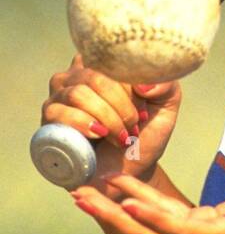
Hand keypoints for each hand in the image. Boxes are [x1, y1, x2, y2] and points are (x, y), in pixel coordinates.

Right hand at [42, 53, 180, 197]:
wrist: (131, 171)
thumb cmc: (147, 133)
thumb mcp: (166, 104)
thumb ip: (165, 84)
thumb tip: (142, 84)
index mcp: (100, 65)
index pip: (112, 62)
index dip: (132, 89)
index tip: (145, 111)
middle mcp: (75, 77)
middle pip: (95, 77)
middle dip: (120, 106)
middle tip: (133, 127)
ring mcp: (58, 100)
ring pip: (78, 94)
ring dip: (106, 118)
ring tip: (120, 137)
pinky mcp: (48, 124)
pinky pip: (58, 114)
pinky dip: (83, 124)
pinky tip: (98, 136)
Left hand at [70, 132, 224, 233]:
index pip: (182, 230)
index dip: (154, 217)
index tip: (126, 203)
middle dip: (115, 218)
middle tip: (80, 197)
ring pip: (151, 228)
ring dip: (117, 211)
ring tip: (83, 192)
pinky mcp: (202, 226)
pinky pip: (162, 218)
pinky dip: (139, 203)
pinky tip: (119, 187)